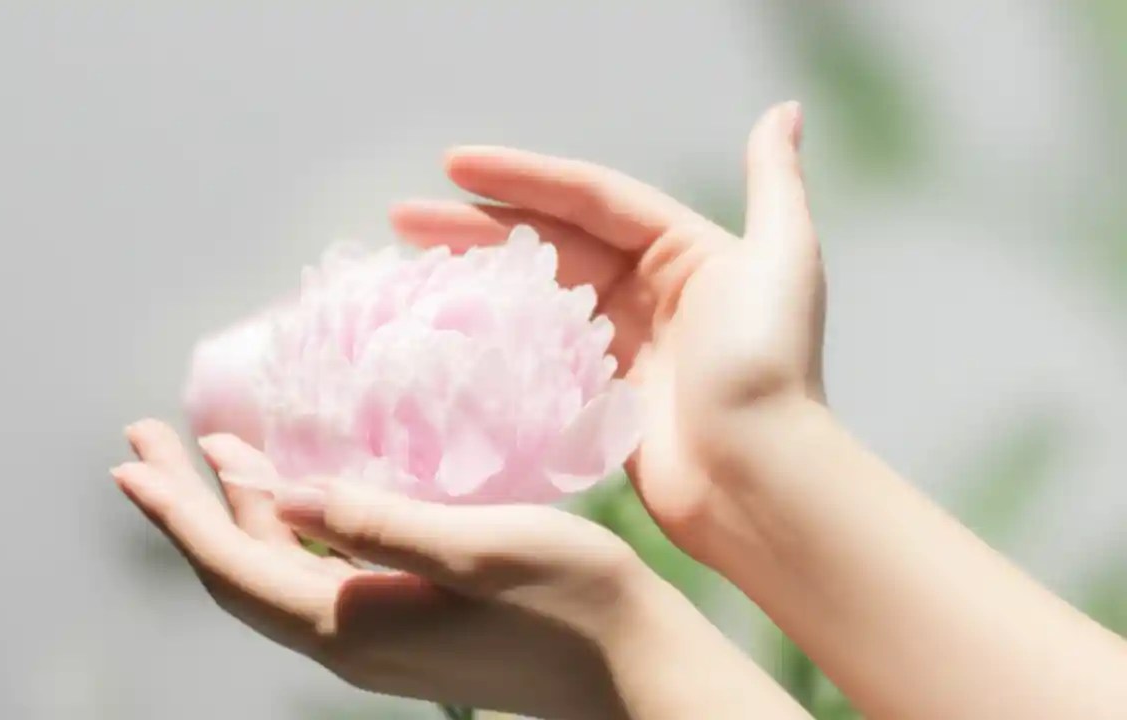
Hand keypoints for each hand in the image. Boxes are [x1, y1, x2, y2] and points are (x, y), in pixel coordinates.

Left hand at [114, 420, 722, 718]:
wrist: (636, 671)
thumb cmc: (573, 602)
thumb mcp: (477, 548)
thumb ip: (373, 520)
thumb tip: (276, 493)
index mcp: (353, 624)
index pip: (234, 569)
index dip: (178, 514)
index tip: (131, 461)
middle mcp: (350, 641)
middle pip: (241, 572)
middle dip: (190, 507)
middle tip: (147, 441)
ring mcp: (379, 638)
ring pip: (280, 573)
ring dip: (239, 512)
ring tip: (215, 451)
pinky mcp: (410, 625)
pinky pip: (321, 575)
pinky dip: (292, 527)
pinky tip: (302, 491)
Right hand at [389, 102, 823, 566]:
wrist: (758, 477)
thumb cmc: (765, 365)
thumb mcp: (783, 260)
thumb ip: (775, 183)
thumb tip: (784, 110)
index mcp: (679, 250)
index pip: (585, 198)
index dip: (519, 178)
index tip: (451, 164)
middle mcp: (644, 290)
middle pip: (543, 244)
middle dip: (474, 226)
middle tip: (401, 219)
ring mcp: (614, 346)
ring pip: (529, 297)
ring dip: (472, 278)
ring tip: (406, 266)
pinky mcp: (593, 398)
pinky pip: (531, 355)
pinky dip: (489, 340)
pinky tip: (440, 330)